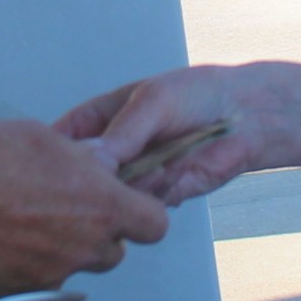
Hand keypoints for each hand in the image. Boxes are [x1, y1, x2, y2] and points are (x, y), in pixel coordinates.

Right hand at [0, 118, 170, 300]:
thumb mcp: (41, 138)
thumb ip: (81, 157)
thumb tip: (98, 164)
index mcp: (102, 206)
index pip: (154, 224)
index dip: (141, 213)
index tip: (124, 204)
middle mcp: (85, 248)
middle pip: (113, 251)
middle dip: (95, 235)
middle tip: (62, 210)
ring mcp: (52, 278)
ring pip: (71, 269)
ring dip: (58, 252)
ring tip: (19, 225)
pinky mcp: (18, 299)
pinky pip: (31, 287)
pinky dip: (19, 270)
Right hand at [57, 64, 273, 204]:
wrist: (246, 115)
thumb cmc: (197, 94)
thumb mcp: (152, 101)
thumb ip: (123, 131)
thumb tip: (92, 161)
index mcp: (99, 121)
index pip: (62, 140)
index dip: (54, 153)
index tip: (55, 161)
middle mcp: (113, 152)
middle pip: (84, 177)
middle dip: (93, 179)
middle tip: (111, 169)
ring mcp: (135, 176)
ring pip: (113, 197)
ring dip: (131, 186)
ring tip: (158, 162)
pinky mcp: (160, 195)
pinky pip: (144, 206)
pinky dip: (157, 192)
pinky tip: (174, 170)